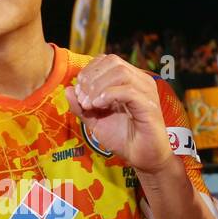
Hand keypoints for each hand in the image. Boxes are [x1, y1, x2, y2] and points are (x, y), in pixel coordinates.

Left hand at [66, 54, 172, 175]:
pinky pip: (128, 90)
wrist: (142, 158)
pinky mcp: (149, 105)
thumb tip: (68, 89)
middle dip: (91, 78)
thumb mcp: (95, 121)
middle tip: (83, 99)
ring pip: (120, 72)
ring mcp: (146, 91)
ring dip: (98, 87)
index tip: (79, 92)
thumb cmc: (123, 139)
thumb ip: (81, 106)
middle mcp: (140, 81)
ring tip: (90, 105)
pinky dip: (109, 95)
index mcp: (128, 80)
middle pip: (113, 62)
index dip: (89, 72)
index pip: (107, 60)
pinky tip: (99, 106)